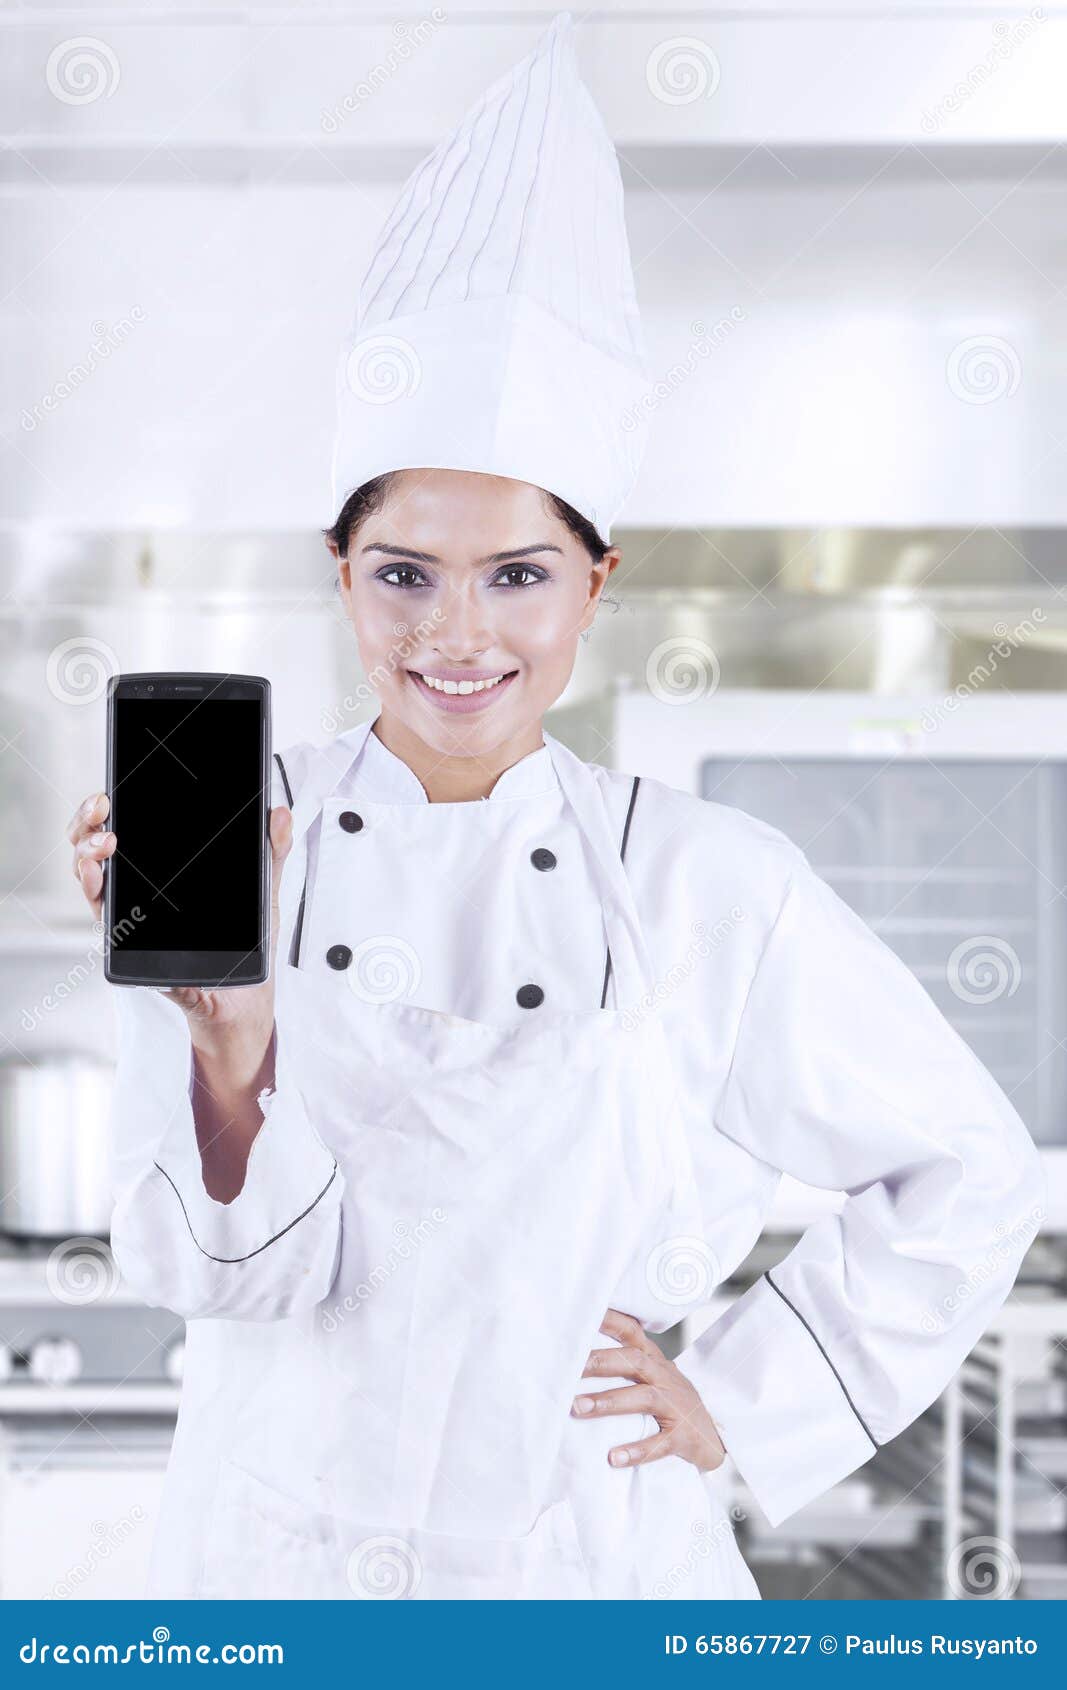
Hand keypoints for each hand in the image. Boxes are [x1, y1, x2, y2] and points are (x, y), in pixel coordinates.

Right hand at [68, 790, 292, 1056]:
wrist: (245, 1000)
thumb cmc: (247, 947)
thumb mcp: (263, 892)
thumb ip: (272, 852)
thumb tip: (279, 814)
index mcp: (161, 872)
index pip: (122, 829)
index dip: (104, 808)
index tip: (109, 792)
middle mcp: (137, 892)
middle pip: (93, 848)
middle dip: (87, 822)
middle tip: (102, 808)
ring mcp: (131, 918)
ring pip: (90, 878)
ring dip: (87, 854)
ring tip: (106, 844)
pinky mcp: (132, 947)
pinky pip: (104, 920)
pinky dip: (96, 895)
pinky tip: (99, 879)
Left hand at [571, 1307, 726, 1473]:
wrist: (712, 1436)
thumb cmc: (673, 1402)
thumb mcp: (655, 1376)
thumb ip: (626, 1363)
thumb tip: (579, 1356)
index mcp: (655, 1361)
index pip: (633, 1333)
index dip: (610, 1321)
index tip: (584, 1315)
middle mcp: (665, 1378)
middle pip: (634, 1361)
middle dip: (601, 1362)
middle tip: (569, 1369)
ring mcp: (675, 1406)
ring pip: (644, 1398)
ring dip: (609, 1402)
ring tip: (578, 1408)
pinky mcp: (682, 1437)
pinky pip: (659, 1443)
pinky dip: (637, 1451)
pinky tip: (614, 1457)